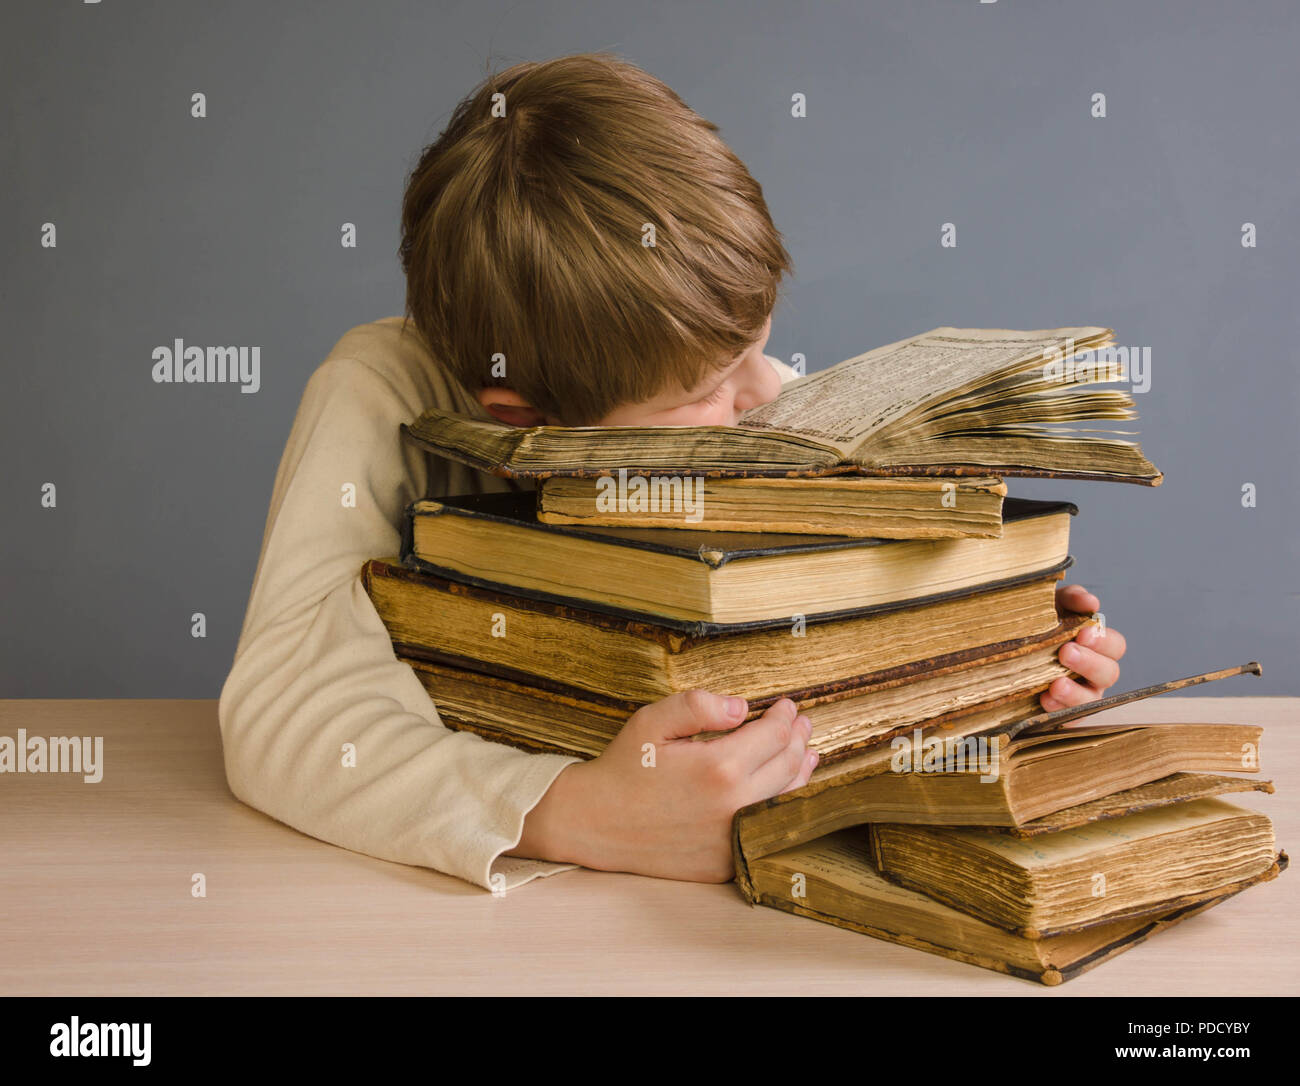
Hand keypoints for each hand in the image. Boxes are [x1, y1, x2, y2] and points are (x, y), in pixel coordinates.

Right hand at [508, 691, 816, 881]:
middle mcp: (734, 807)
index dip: (786, 716)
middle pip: (787, 766)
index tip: (788, 705)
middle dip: (798, 739)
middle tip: (801, 724)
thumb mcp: (653, 721)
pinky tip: (782, 792)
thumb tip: (743, 708)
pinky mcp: (726, 862)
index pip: (775, 735)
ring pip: (786, 800)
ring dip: (800, 772)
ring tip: (807, 754)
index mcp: (719, 768)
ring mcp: (732, 839)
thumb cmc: (624, 767)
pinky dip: (781, 807)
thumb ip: (699, 705)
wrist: (595, 822)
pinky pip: (766, 831)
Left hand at [1043, 582, 1125, 710]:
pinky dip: (1059, 711)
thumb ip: (1072, 599)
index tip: (1083, 633)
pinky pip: (1069, 719)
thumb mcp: (1052, 605)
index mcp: (1096, 646)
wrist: (1003, 645)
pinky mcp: (1062, 713)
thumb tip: (1090, 602)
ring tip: (1056, 684)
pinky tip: (1044, 700)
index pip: (1115, 646)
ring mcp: (1080, 695)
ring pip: (1091, 699)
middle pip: (1109, 673)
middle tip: (1066, 653)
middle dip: (1089, 663)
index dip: (1103, 640)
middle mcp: (1094, 673)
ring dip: (1075, 692)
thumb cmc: (1037, 622)